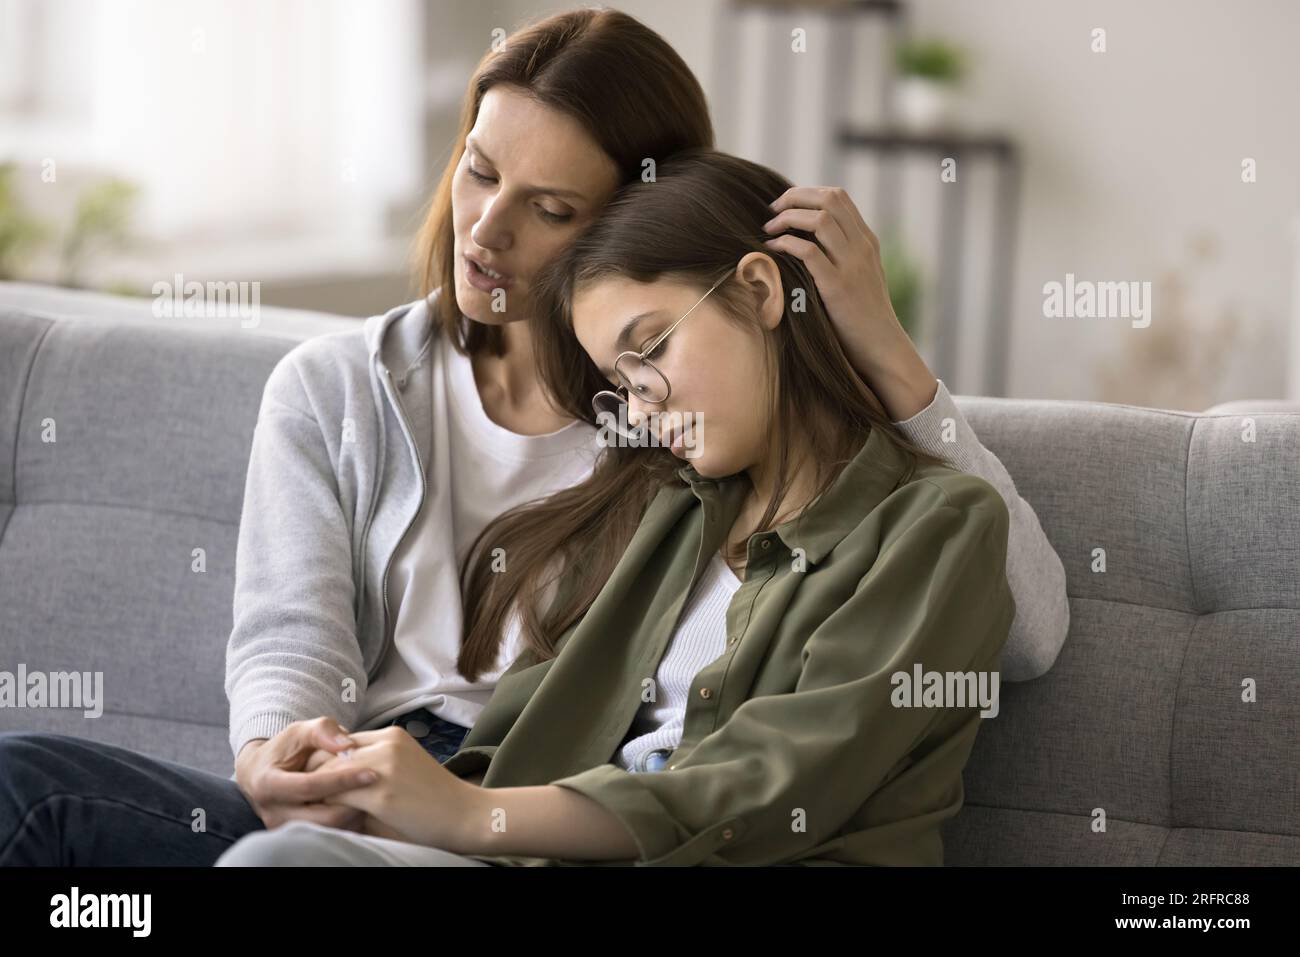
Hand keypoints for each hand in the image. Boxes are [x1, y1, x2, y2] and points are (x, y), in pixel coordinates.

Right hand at [233, 716, 372, 831]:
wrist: (260, 773)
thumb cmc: (283, 749)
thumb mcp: (299, 732)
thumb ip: (322, 731)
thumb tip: (348, 744)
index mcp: (268, 784)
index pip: (310, 787)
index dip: (342, 780)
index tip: (371, 773)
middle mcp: (274, 813)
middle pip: (322, 818)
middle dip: (353, 804)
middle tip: (378, 790)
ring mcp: (284, 829)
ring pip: (329, 831)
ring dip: (354, 816)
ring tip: (373, 798)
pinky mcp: (296, 838)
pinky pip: (329, 836)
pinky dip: (349, 824)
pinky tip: (363, 807)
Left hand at [313, 726, 480, 850]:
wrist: (467, 814)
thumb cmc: (434, 800)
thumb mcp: (402, 769)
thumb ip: (370, 768)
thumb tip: (331, 784)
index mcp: (392, 735)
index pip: (340, 742)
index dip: (324, 763)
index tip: (316, 785)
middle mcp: (387, 743)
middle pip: (329, 754)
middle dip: (313, 777)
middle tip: (304, 799)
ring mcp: (384, 766)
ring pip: (328, 774)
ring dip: (316, 794)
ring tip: (310, 810)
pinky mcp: (381, 793)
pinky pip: (338, 797)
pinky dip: (327, 808)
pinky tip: (326, 820)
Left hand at [763, 186, 937, 420]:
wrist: (883, 347)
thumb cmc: (864, 317)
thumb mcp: (860, 278)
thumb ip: (843, 256)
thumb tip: (807, 242)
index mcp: (866, 241)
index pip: (838, 197)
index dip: (807, 193)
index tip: (785, 205)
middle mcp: (862, 247)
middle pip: (829, 199)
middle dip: (794, 197)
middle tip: (772, 211)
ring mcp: (852, 265)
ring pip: (819, 219)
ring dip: (788, 218)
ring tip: (769, 229)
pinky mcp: (838, 287)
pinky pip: (809, 252)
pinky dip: (786, 244)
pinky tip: (773, 250)